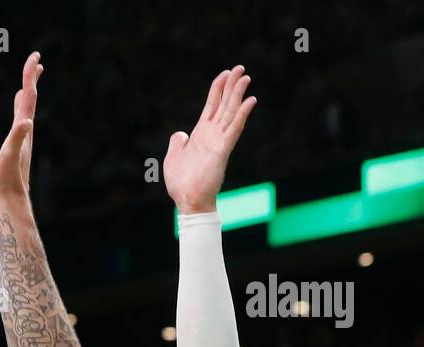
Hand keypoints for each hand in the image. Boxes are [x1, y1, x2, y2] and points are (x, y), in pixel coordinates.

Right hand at [0, 51, 42, 199]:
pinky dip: (20, 111)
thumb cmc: (9, 177)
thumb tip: (26, 122)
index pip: (29, 96)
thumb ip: (18, 137)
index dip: (30, 76)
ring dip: (28, 93)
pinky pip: (19, 122)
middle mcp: (26, 129)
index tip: (35, 56)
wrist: (13, 197)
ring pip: (26, 110)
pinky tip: (20, 113)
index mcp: (24, 127)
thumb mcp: (11, 155)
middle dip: (32, 79)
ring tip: (29, 82)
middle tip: (36, 60)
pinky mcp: (17, 146)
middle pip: (30, 98)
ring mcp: (23, 138)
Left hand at [164, 66, 256, 214]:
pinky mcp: (222, 150)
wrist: (187, 201)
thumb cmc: (181, 182)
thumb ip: (177, 143)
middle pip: (224, 104)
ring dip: (238, 95)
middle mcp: (212, 134)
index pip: (211, 106)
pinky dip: (242, 114)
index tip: (225, 73)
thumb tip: (179, 133)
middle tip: (241, 68)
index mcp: (200, 134)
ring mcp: (219, 141)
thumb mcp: (173, 157)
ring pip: (231, 112)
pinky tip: (250, 101)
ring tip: (245, 78)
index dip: (218, 89)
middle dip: (231, 86)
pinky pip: (234, 129)